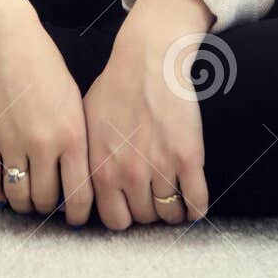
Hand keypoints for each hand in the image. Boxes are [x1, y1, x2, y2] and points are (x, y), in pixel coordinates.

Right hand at [0, 9, 94, 224]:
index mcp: (72, 135)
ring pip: (17, 196)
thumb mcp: (75, 102)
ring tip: (27, 198)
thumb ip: (78, 143)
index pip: (79, 196)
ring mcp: (10, 142)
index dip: (78, 216)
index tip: (75, 220)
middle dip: (48, 208)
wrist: (8, 39)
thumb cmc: (46, 67)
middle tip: (48, 204)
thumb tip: (77, 183)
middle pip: (45, 201)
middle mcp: (42, 143)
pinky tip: (4, 189)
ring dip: (23, 204)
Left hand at [82, 0, 211, 230]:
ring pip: (168, 214)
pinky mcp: (188, 158)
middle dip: (148, 212)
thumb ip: (86, 158)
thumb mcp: (86, 123)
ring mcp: (158, 167)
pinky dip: (196, 209)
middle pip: (142, 219)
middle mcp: (127, 174)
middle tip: (153, 199)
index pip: (112, 219)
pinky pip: (195, 202)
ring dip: (172, 211)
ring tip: (174, 198)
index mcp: (99, 167)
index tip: (131, 208)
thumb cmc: (116, 85)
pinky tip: (194, 203)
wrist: (150, 58)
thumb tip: (82, 185)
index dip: (124, 215)